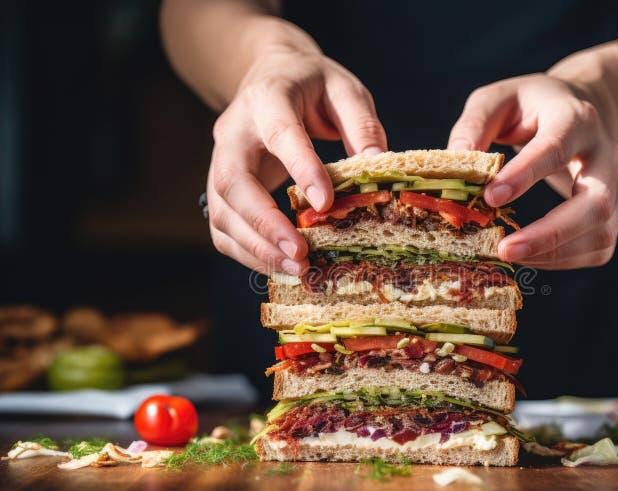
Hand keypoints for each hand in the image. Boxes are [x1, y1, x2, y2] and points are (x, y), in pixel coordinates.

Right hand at [207, 47, 386, 274]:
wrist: (271, 75)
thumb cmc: (312, 85)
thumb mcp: (345, 90)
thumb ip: (361, 125)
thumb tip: (376, 168)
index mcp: (268, 98)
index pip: (280, 135)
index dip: (301, 169)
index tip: (325, 205)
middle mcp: (233, 131)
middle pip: (233, 181)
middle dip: (264, 223)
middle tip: (300, 253)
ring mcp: (220, 160)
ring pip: (222, 210)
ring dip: (254, 246)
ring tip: (295, 268)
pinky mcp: (219, 186)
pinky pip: (222, 225)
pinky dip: (246, 252)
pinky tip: (278, 265)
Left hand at [448, 74, 617, 268]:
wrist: (581, 106)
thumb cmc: (531, 106)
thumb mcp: (498, 99)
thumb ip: (475, 124)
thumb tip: (457, 160)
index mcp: (575, 118)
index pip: (556, 148)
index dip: (526, 175)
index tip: (491, 198)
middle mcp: (605, 153)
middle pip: (597, 201)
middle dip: (552, 233)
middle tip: (505, 249)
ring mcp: (615, 185)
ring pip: (602, 231)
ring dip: (555, 253)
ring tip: (511, 254)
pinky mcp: (614, 211)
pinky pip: (598, 248)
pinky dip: (563, 259)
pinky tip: (531, 256)